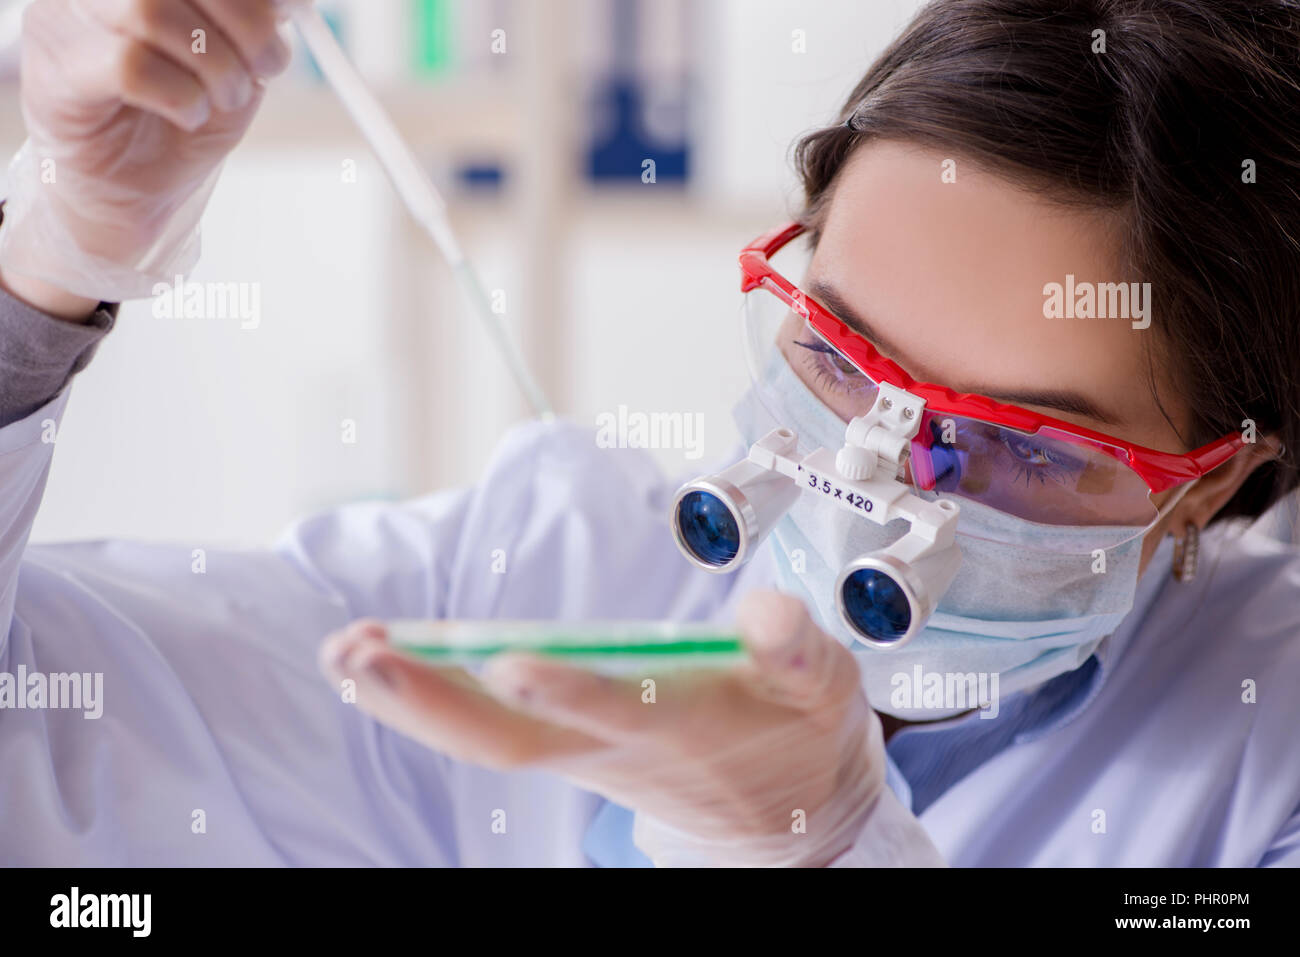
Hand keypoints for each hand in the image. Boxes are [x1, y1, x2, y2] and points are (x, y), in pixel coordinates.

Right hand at [0, 0, 292, 304]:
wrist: (133, 189)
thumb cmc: (181, 116)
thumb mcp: (237, 64)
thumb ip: (257, 26)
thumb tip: (292, 1)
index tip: (291, 10)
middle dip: (245, 21)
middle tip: (269, 65)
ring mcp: (66, 21)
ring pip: (149, 12)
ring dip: (214, 66)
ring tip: (224, 98)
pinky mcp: (59, 72)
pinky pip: (131, 67)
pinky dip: (181, 97)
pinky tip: (187, 115)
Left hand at [318, 591, 887, 866]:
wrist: (781, 808)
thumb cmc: (795, 730)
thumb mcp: (823, 684)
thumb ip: (796, 646)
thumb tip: (767, 610)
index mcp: (682, 725)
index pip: (618, 710)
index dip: (568, 692)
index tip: (508, 662)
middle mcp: (614, 749)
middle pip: (511, 740)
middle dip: (432, 701)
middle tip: (360, 653)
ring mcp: (581, 757)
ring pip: (482, 741)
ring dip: (409, 701)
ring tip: (343, 651)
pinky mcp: (564, 749)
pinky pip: (482, 734)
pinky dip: (425, 701)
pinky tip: (377, 666)